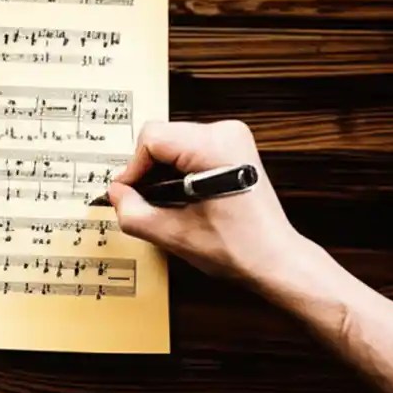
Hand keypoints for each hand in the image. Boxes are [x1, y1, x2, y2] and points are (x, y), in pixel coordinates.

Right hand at [107, 120, 306, 288]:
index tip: (129, 194)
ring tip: (168, 202)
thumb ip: (134, 213)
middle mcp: (226, 133)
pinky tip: (183, 195)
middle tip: (147, 202)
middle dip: (148, 170)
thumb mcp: (175, 236)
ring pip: (171, 141)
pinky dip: (177, 168)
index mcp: (214, 148)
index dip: (133, 169)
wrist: (276, 259)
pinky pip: (187, 146)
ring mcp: (232, 136)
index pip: (151, 139)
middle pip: (161, 137)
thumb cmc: (240, 249)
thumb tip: (115, 193)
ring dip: (162, 170)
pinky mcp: (232, 145)